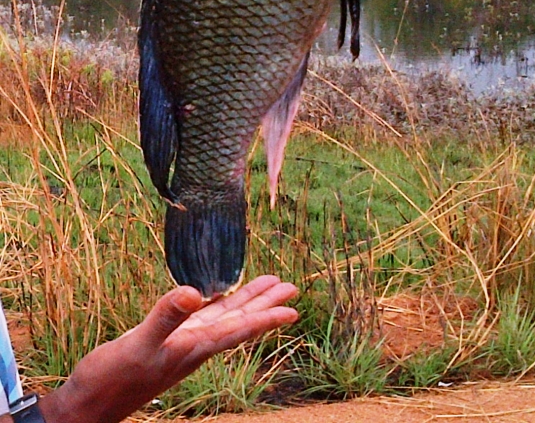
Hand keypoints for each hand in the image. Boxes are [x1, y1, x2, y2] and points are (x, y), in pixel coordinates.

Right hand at [38, 275, 297, 422]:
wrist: (86, 406)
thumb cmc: (109, 380)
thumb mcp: (138, 346)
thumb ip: (165, 318)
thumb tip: (192, 291)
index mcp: (193, 347)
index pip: (238, 329)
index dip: (266, 317)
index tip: (292, 308)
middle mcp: (193, 346)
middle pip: (238, 322)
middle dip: (264, 304)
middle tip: (291, 288)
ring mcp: (181, 344)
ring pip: (223, 318)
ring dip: (246, 302)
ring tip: (268, 285)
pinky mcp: (166, 341)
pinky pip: (201, 319)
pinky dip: (216, 305)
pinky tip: (218, 298)